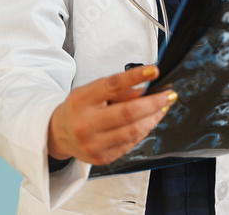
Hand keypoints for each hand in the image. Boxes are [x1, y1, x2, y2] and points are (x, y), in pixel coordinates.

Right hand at [47, 65, 177, 164]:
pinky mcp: (102, 158)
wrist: (59, 134)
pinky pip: (131, 143)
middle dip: (154, 102)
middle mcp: (86, 124)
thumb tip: (145, 88)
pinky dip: (144, 129)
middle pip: (128, 112)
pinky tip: (151, 120)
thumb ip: (116, 90)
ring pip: (133, 130)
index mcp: (81, 101)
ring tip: (163, 106)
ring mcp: (94, 144)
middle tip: (169, 94)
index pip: (112, 85)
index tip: (154, 71)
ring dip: (153, 117)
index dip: (135, 77)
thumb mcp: (90, 91)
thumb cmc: (78, 108)